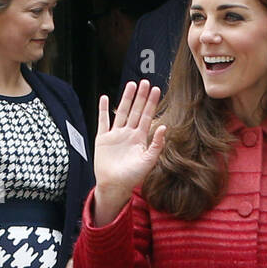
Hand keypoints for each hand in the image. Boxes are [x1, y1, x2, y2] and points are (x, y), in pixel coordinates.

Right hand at [93, 80, 166, 225]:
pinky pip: (103, 121)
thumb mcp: (148, 161)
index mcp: (140, 139)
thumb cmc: (132, 177)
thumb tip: (163, 127)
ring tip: (131, 85)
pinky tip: (105, 99)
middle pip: (136, 111)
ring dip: (126, 99)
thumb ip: (156, 144)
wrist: (114, 185)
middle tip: (146, 82)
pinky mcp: (103, 138)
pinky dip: (103, 110)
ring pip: (121, 112)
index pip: (147, 116)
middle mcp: (128, 134)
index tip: (156, 90)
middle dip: (141, 97)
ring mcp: (115, 135)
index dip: (151, 103)